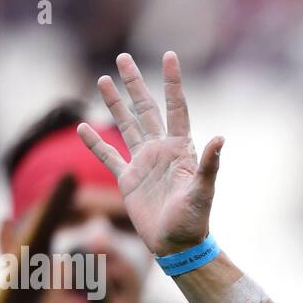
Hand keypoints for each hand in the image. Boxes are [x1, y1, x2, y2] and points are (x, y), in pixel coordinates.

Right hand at [78, 51, 221, 256]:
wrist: (177, 246)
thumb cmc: (194, 221)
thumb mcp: (203, 191)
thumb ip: (209, 164)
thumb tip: (220, 138)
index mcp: (180, 149)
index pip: (176, 108)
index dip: (173, 83)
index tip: (170, 56)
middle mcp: (160, 151)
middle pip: (145, 109)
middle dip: (135, 83)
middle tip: (124, 58)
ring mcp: (143, 164)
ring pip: (125, 126)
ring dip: (114, 104)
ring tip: (103, 79)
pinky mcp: (127, 180)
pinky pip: (107, 156)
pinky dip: (94, 143)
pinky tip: (82, 127)